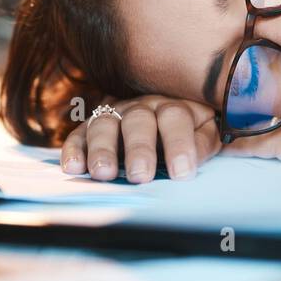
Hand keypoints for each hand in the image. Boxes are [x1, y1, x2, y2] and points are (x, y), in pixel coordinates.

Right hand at [61, 96, 220, 182]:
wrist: (162, 107)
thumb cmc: (189, 128)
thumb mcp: (207, 130)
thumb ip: (205, 141)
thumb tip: (196, 156)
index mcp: (174, 106)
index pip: (177, 119)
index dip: (180, 144)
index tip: (183, 172)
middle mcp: (142, 107)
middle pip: (139, 120)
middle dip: (139, 147)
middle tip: (140, 174)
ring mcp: (114, 115)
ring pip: (105, 124)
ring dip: (103, 148)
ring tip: (103, 173)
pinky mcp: (90, 127)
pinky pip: (78, 134)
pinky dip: (74, 149)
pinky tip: (73, 167)